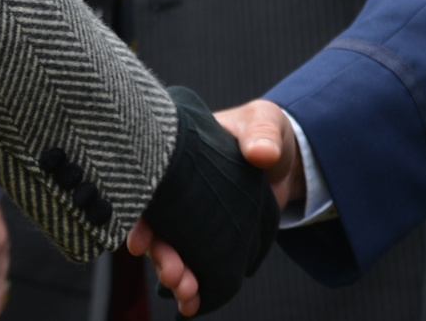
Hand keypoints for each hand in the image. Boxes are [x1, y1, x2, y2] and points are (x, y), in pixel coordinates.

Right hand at [124, 100, 299, 313]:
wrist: (286, 159)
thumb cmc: (267, 133)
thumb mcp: (265, 123)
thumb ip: (263, 135)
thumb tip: (261, 154)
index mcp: (182, 158)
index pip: (151, 187)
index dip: (141, 216)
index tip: (139, 242)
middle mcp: (181, 191)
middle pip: (159, 226)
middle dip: (161, 255)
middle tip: (175, 276)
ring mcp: (196, 218)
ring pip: (173, 248)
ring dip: (175, 274)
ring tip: (187, 294)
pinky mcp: (213, 238)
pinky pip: (196, 262)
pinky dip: (193, 283)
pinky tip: (193, 304)